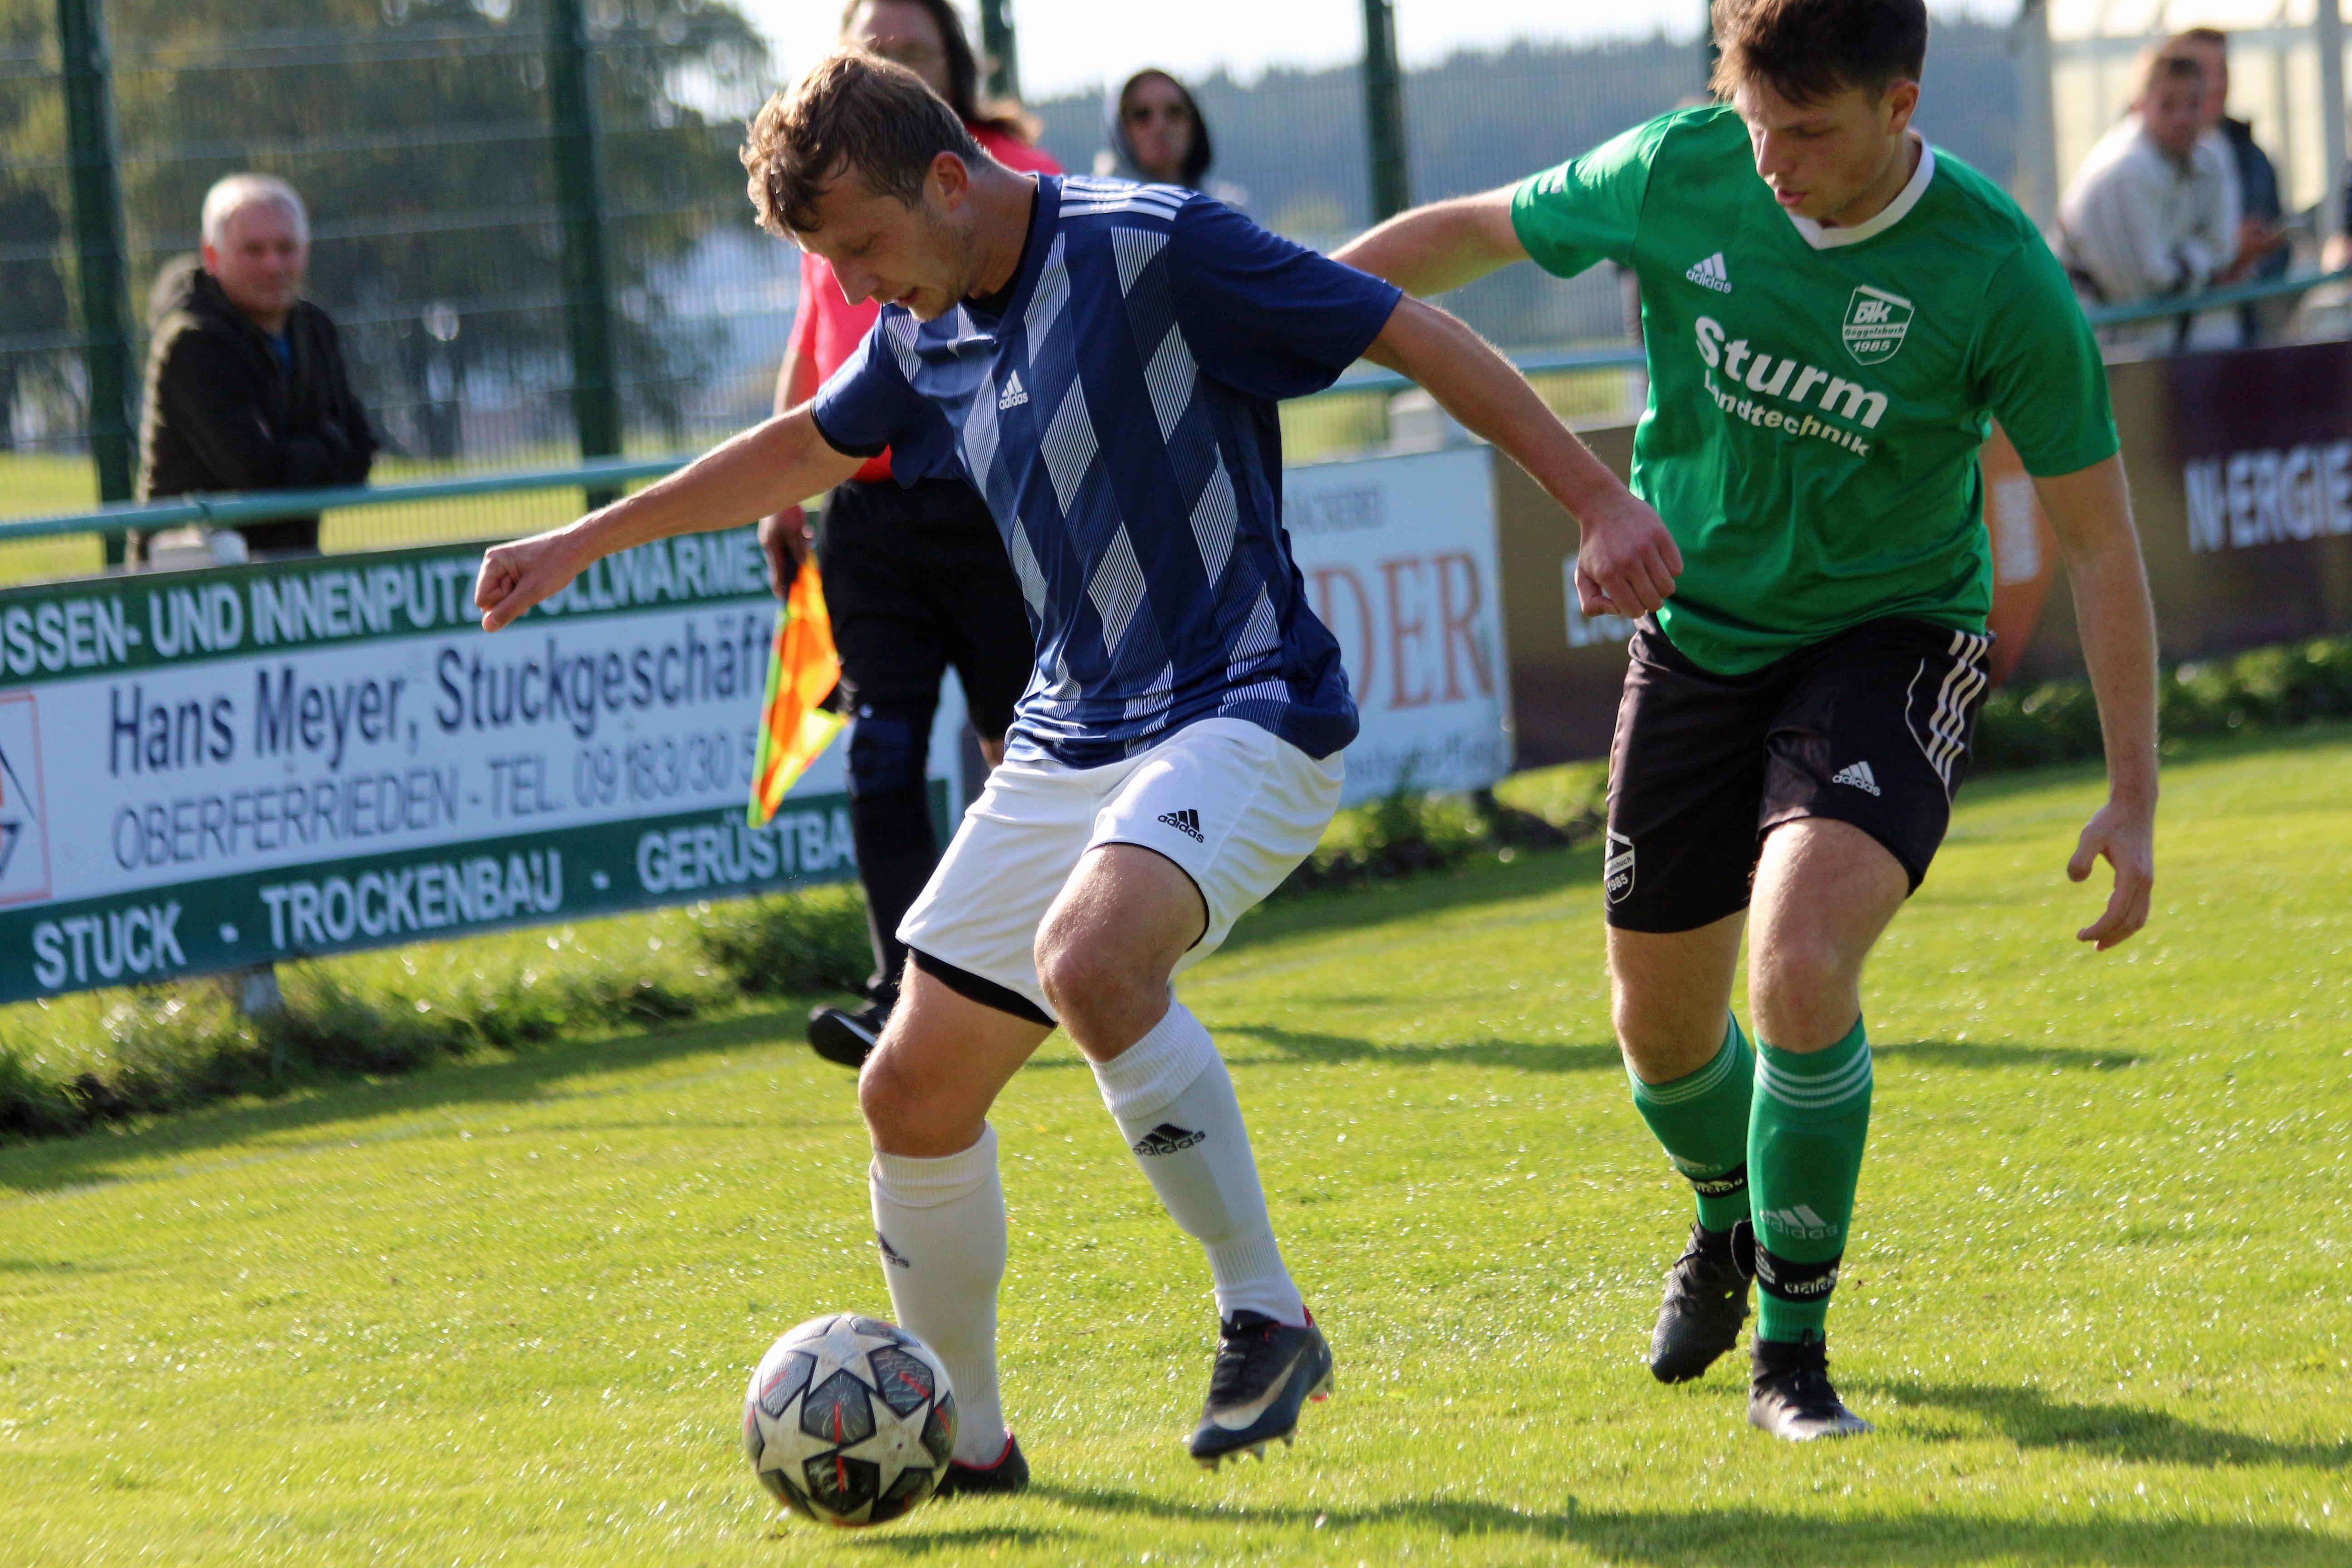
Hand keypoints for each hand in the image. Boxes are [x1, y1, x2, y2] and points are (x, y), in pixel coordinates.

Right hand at [475, 525, 588, 631]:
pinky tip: (538, 584)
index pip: (482, 601)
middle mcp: (493, 562)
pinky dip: (525, 594)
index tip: (524, 590)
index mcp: (492, 561)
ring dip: (520, 599)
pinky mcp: (514, 571)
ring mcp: (504, 566)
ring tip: (537, 584)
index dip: (503, 603)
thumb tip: (486, 628)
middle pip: (491, 600)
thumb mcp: (532, 592)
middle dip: (512, 601)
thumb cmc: (556, 565)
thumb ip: (507, 610)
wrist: (578, 546)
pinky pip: (512, 593)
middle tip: (533, 587)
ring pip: (503, 598)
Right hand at [759, 505, 810, 598]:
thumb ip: (799, 548)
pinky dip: (801, 538)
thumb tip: (803, 563)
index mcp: (770, 546)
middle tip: (806, 578)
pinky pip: (793, 539)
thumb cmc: (784, 509)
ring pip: (791, 549)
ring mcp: (775, 535)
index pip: (775, 571)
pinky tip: (807, 532)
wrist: (778, 488)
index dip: (779, 585)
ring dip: (801, 548)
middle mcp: (771, 543)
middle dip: (796, 567)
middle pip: (785, 562)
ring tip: (807, 538)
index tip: (782, 598)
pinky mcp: (781, 528)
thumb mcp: (794, 531)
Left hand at [1574, 494, 1681, 616]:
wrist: (1604, 507)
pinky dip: (1670, 570)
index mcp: (1608, 575)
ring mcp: (1646, 548)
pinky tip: (1658, 561)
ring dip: (1661, 587)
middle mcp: (1627, 562)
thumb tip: (1618, 611)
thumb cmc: (1595, 547)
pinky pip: (1677, 568)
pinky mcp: (1661, 536)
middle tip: (1642, 588)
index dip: (1634, 608)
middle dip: (1650, 601)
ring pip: (1668, 587)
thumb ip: (1591, 603)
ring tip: (1650, 576)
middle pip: (1654, 602)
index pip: (1634, 611)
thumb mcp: (1582, 576)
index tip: (1630, 597)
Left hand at [2067, 795, 2154, 949]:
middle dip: (2109, 937)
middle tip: (2086, 943)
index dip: (2100, 929)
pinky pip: (2140, 910)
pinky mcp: (2145, 880)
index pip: (2117, 913)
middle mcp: (2145, 882)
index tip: (2081, 936)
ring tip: (2099, 945)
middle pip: (2130, 922)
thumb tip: (2076, 880)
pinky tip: (2111, 925)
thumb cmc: (2109, 821)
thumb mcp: (2089, 835)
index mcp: (2132, 875)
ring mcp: (2148, 882)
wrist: (2134, 808)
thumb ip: (2081, 857)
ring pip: (2139, 919)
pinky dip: (2127, 923)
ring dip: (2120, 934)